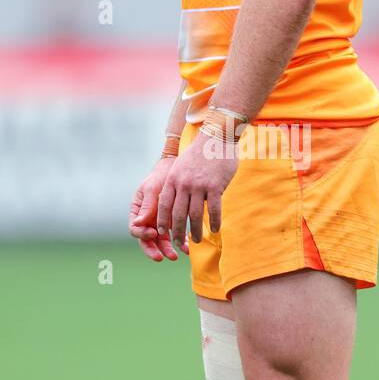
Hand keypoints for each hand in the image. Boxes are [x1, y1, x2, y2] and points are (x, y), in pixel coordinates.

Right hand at [129, 157, 186, 262]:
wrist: (176, 170)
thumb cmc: (160, 176)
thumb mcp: (152, 189)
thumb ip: (147, 206)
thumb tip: (138, 223)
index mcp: (137, 212)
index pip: (135, 229)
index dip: (142, 234)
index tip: (153, 233)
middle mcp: (146, 220)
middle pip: (146, 240)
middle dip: (153, 250)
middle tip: (161, 257)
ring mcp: (159, 223)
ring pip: (161, 242)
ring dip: (167, 250)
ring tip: (176, 256)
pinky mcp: (172, 224)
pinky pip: (175, 237)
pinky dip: (180, 243)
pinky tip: (187, 248)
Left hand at [156, 130, 238, 246]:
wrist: (216, 137)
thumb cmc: (200, 154)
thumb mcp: (181, 167)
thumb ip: (177, 184)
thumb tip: (176, 204)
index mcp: (173, 179)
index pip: (164, 205)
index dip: (162, 220)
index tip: (162, 232)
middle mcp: (183, 183)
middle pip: (177, 214)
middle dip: (177, 232)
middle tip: (179, 242)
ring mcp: (199, 185)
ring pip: (194, 215)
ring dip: (195, 231)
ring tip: (196, 240)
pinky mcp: (215, 186)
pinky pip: (213, 209)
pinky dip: (214, 222)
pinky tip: (216, 229)